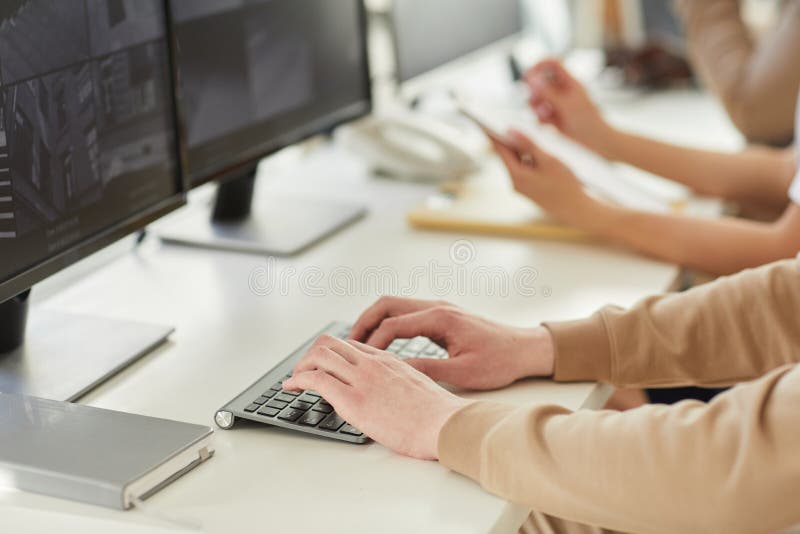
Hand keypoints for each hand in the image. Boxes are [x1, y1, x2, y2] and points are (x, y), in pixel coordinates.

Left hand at [283, 335, 470, 459]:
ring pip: (319, 355)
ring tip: (293, 380)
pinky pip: (316, 379)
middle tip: (303, 371)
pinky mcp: (353, 399)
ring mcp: (362, 379)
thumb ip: (397, 384)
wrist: (446, 424)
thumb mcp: (417, 388)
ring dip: (300, 366)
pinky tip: (291, 388)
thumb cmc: (438, 415)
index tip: (323, 367)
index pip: (351, 346)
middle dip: (310, 355)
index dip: (332, 355)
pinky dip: (297, 380)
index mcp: (388, 361)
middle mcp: (372, 364)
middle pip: (330, 343)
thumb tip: (386, 395)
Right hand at [349, 296, 554, 389]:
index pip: (394, 324)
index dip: (373, 342)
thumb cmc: (499, 361)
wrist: (524, 349)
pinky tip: (381, 341)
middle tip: (346, 344)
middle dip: (364, 322)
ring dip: (374, 320)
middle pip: (387, 304)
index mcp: (441, 318)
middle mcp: (437, 307)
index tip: (360, 359)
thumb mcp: (463, 372)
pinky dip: (387, 322)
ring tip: (357, 342)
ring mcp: (438, 308)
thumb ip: (427, 369)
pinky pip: (406, 312)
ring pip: (395, 305)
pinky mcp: (441, 315)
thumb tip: (395, 372)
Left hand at [493, 129, 598, 225]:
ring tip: (526, 133)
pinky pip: (525, 168)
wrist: (577, 210)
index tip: (483, 120)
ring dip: (520, 148)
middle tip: (507, 120)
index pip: (499, 149)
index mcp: (517, 176)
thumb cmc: (566, 186)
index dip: (492, 133)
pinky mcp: (530, 188)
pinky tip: (538, 150)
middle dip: (508, 138)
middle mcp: (515, 183)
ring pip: (517, 161)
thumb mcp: (548, 160)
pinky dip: (529, 157)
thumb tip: (510, 131)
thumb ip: (528, 144)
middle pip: (507, 155)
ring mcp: (522, 187)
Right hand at [524, 59, 612, 155]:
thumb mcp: (565, 105)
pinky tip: (548, 125)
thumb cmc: (588, 122)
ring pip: (537, 99)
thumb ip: (547, 92)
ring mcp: (558, 104)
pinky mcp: (554, 118)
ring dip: (536, 107)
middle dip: (534, 92)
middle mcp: (562, 91)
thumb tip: (531, 78)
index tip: (529, 76)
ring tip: (545, 117)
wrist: (597, 142)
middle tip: (536, 101)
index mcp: (570, 82)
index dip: (538, 66)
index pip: (552, 64)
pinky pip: (540, 114)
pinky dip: (540, 119)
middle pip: (540, 82)